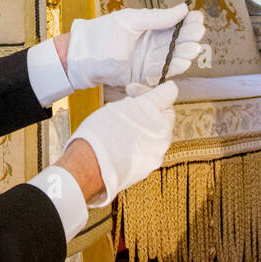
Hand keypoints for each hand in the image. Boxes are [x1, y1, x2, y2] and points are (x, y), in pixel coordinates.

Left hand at [64, 4, 204, 89]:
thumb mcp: (132, 20)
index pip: (173, 24)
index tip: (198, 18)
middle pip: (175, 42)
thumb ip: (157, 17)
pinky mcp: (143, 75)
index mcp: (149, 28)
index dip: (187, 22)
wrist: (84, 55)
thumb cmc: (103, 33)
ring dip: (183, 53)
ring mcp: (148, 60)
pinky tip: (182, 62)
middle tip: (198, 34)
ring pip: (171, 57)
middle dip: (188, 38)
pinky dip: (171, 68)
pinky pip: (160, 72)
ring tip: (193, 48)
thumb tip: (183, 8)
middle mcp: (152, 44)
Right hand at [66, 81, 177, 206]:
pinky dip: (131, 146)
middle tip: (122, 107)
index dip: (147, 90)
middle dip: (142, 111)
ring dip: (137, 129)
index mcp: (162, 124)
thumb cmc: (106, 132)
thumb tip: (170, 89)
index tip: (132, 89)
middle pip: (157, 120)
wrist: (90, 165)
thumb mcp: (130, 105)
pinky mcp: (141, 172)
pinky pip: (139, 153)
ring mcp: (152, 159)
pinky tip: (115, 143)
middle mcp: (162, 143)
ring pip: (148, 137)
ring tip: (115, 126)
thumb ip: (153, 97)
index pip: (167, 99)